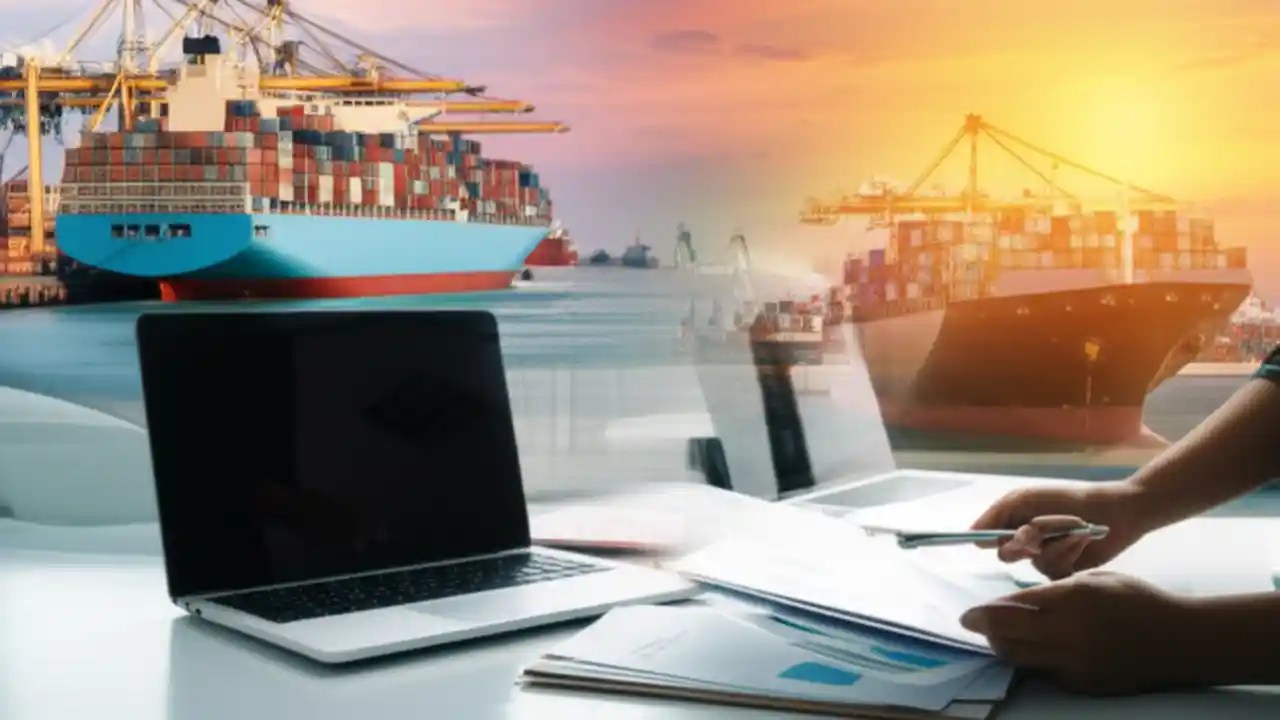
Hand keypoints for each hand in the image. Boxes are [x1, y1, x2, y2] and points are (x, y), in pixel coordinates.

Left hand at [960, 571, 1196, 694]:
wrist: (1181, 640)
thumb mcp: (1093, 580)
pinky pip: (1044, 672)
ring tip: (997, 635)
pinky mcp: (1084, 685)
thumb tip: (1016, 602)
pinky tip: (1030, 648)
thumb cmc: (1137, 600)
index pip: (1011, 608)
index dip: (985, 610)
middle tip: (973, 623)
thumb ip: (1053, 591)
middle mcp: (1069, 636)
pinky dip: (1030, 659)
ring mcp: (1076, 665)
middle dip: (984, 630)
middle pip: (1007, 638)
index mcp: (1072, 602)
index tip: (969, 611)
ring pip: (1021, 659)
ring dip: (1003, 647)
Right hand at [970, 483, 1148, 578]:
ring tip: (1073, 528)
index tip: (992, 538)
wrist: (1114, 510)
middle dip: (1023, 541)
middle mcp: (1026, 544)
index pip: (988, 538)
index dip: (989, 539)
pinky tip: (1081, 542)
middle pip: (1007, 554)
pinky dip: (1069, 553)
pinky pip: (1056, 573)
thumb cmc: (1067, 500)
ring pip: (1034, 563)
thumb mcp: (1027, 498)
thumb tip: (972, 534)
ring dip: (1054, 543)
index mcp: (1013, 524)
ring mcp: (1046, 559)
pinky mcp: (1066, 572)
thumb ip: (998, 513)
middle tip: (1038, 534)